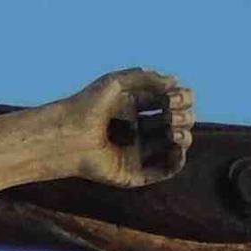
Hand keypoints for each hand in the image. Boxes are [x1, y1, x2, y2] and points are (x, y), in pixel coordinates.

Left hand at [62, 70, 193, 187]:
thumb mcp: (116, 82)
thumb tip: (174, 81)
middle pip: (177, 123)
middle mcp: (139, 131)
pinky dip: (178, 160)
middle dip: (183, 115)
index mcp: (135, 109)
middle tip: (169, 113)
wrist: (67, 135)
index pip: (171, 102)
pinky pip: (165, 170)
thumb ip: (146, 78)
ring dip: (183, 135)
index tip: (171, 96)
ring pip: (175, 146)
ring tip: (171, 127)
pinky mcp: (135, 173)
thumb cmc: (86, 105)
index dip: (180, 97)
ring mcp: (138, 153)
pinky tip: (177, 147)